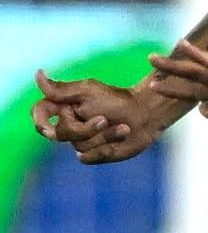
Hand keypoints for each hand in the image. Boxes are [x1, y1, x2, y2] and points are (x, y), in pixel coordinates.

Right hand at [31, 70, 163, 165]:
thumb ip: (61, 89)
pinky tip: (120, 139)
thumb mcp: (88, 91)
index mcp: (64, 106)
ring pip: (78, 146)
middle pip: (61, 134)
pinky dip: (104, 150)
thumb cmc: (118, 99)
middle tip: (105, 119)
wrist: (145, 115)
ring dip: (103, 137)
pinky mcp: (95, 154)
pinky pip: (87, 158)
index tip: (49, 128)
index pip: (40, 113)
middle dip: (86, 128)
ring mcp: (82, 140)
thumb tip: (37, 74)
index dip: (40, 122)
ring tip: (123, 128)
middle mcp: (70, 124)